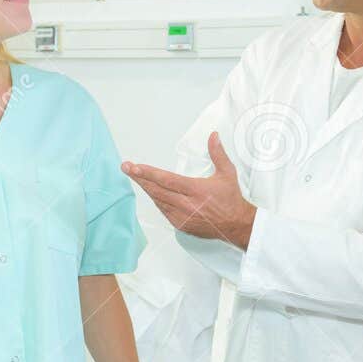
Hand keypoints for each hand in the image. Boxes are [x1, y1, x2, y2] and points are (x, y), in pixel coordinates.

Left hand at [123, 133, 256, 247]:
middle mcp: (186, 204)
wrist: (235, 225)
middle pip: (157, 190)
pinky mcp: (181, 225)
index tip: (134, 167)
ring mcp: (182, 216)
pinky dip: (157, 200)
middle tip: (127, 168)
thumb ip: (217, 153)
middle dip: (140, 178)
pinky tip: (152, 192)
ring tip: (136, 176)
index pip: (166, 180)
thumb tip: (213, 136)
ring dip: (147, 188)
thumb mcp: (227, 173)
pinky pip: (164, 210)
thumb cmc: (231, 199)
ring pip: (158, 201)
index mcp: (196, 190)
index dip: (148, 173)